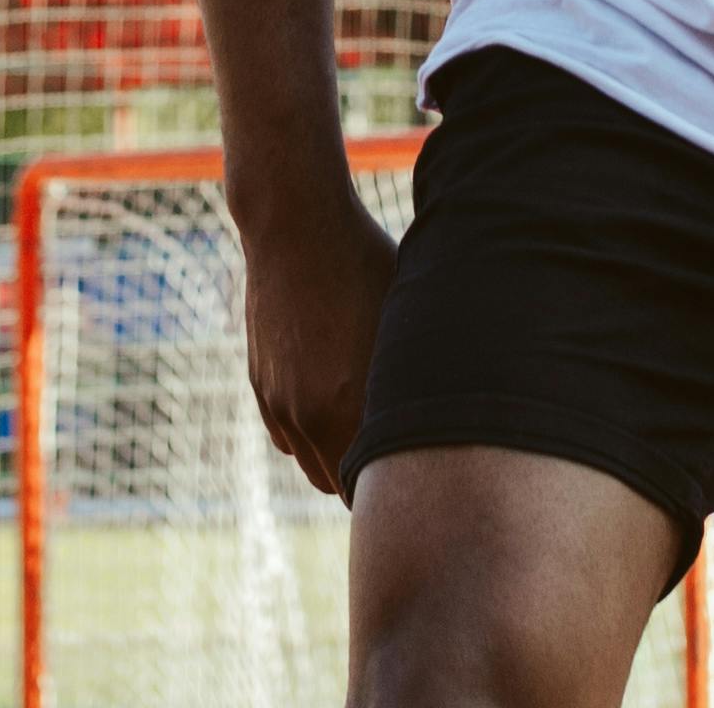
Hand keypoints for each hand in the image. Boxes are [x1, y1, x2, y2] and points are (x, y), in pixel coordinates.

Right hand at [231, 181, 396, 499]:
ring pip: (308, 463)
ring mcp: (278, 401)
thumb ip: (417, 385)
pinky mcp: (260, 384)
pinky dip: (307, 433)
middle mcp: (308, 415)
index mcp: (350, 408)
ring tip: (365, 427)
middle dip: (365, 478)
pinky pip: (285, 436)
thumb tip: (452, 424)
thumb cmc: (367, 266)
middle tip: (398, 452)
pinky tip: (332, 403)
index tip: (420, 474)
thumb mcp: (405, 324)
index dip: (397, 485)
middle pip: (338, 486)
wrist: (295, 226)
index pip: (371, 487)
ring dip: (333, 457)